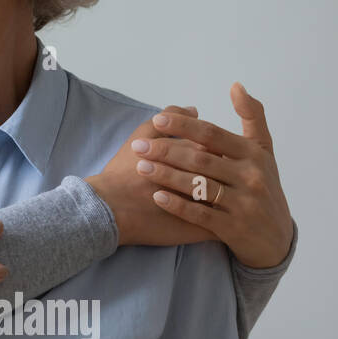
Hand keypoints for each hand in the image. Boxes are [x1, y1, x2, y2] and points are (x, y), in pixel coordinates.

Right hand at [85, 106, 214, 246]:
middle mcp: (206, 180)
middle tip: (206, 175)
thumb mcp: (141, 135)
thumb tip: (194, 109)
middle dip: (222, 172)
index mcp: (194, 157)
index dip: (211, 150)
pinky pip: (221, 225)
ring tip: (212, 195)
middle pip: (227, 173)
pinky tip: (214, 215)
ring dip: (225, 196)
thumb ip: (169, 116)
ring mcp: (206, 206)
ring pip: (228, 199)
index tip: (202, 155)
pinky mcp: (202, 229)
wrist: (109, 208)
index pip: (218, 149)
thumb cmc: (123, 172)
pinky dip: (221, 219)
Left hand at [130, 83, 294, 268]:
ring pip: (198, 186)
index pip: (213, 135)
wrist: (276, 236)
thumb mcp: (263, 150)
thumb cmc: (264, 185)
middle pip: (201, 159)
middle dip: (166, 151)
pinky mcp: (233, 228)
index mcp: (254, 154)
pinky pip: (200, 215)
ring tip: (140, 166)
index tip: (157, 120)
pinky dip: (177, 205)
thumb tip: (235, 85)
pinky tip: (156, 196)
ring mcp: (243, 204)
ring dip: (166, 175)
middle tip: (138, 146)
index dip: (184, 126)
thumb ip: (252, 117)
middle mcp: (251, 177)